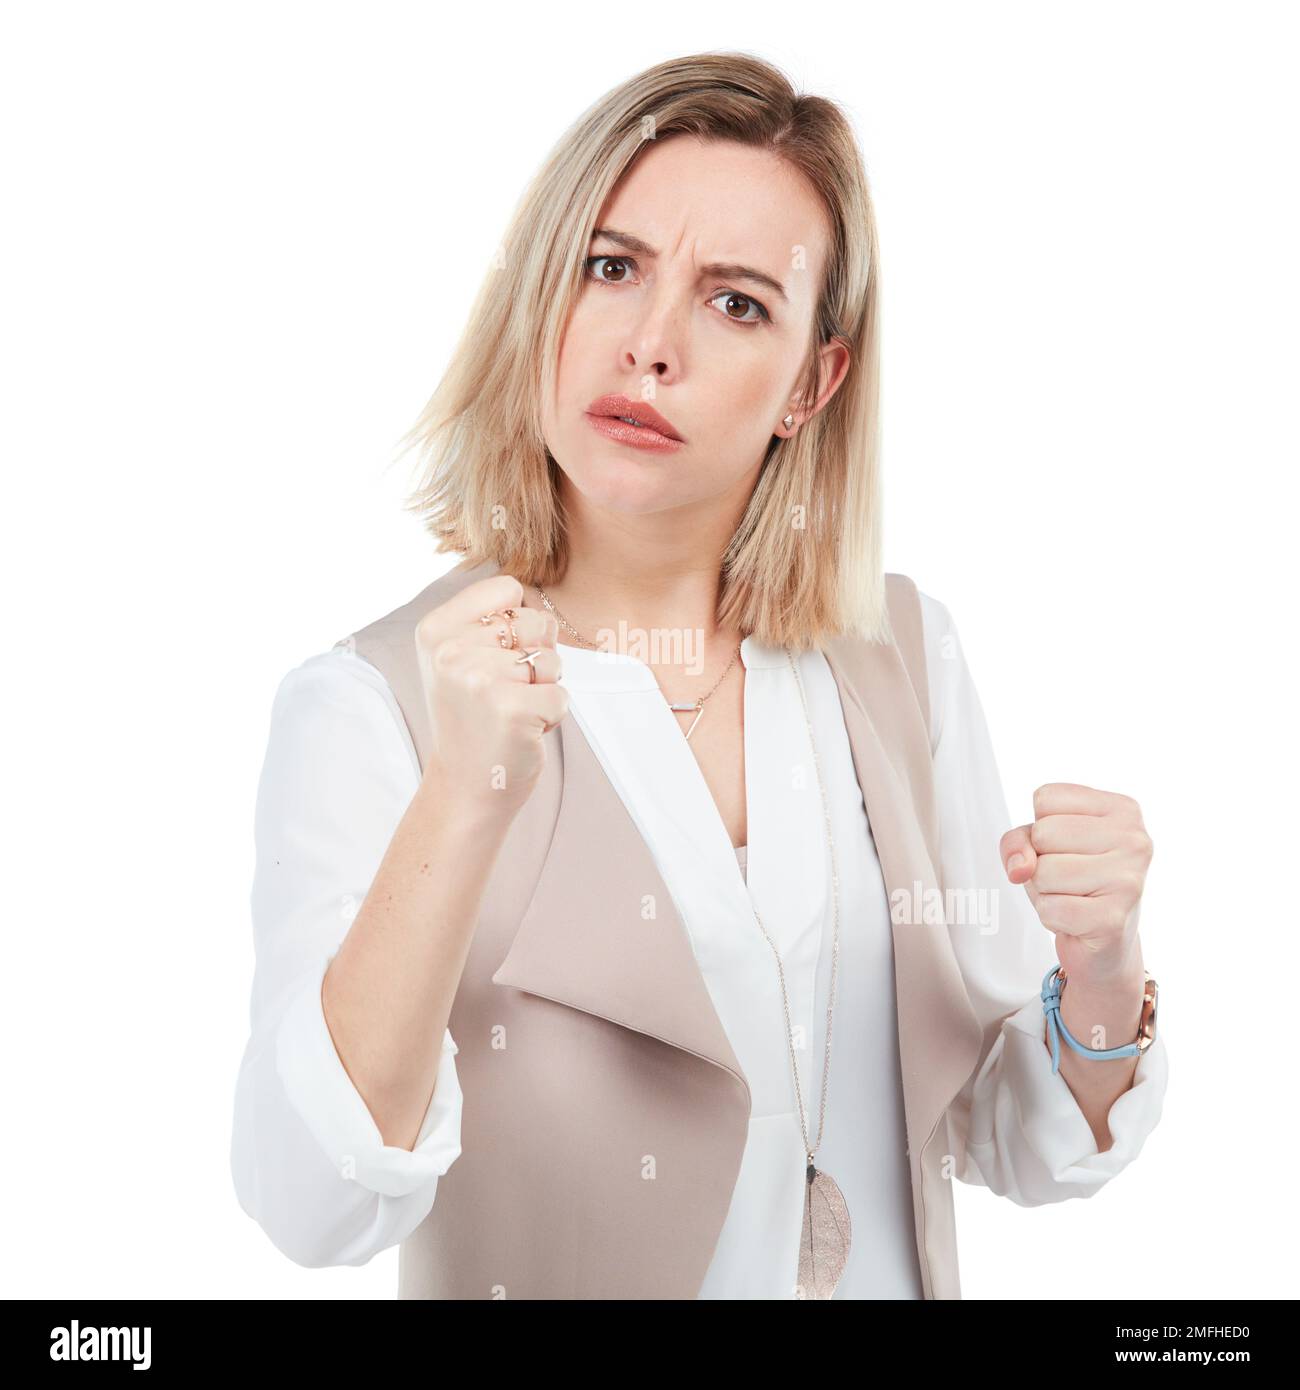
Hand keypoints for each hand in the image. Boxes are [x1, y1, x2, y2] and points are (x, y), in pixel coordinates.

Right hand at [414, 573, 569, 821]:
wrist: (464, 786)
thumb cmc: (471, 718)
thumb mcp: (456, 657)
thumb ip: (487, 618)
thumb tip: (535, 588)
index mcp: (436, 629)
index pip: (508, 588)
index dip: (517, 622)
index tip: (494, 656)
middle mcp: (453, 651)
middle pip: (536, 623)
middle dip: (534, 658)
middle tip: (502, 692)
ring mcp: (481, 681)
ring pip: (552, 660)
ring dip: (543, 687)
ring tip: (510, 710)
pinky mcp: (513, 711)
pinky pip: (562, 694)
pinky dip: (552, 714)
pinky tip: (521, 730)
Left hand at [1000, 782, 1152, 987]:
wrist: (1105, 942)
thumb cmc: (1074, 882)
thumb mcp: (1040, 846)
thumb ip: (1017, 840)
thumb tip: (1020, 868)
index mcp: (1123, 809)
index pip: (1046, 798)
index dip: (1040, 827)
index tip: (1068, 847)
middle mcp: (1134, 840)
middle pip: (1044, 833)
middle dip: (1041, 860)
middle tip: (1070, 878)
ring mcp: (1129, 879)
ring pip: (1043, 871)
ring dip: (1045, 891)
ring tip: (1073, 897)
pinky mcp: (1114, 919)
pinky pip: (1050, 908)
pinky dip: (1050, 917)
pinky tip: (1076, 919)